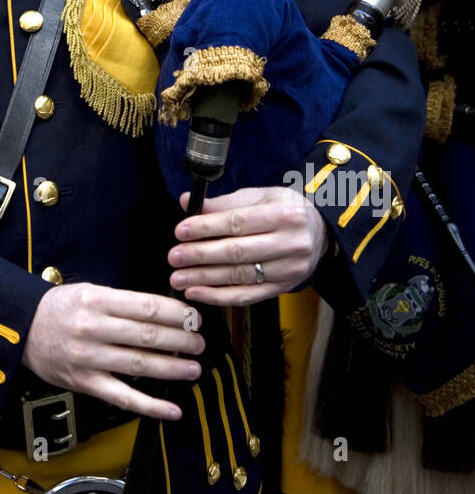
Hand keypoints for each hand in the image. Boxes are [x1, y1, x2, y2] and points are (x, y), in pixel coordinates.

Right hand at [23, 283, 204, 421]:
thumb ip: (123, 302)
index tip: (194, 318)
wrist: (21, 327)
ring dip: (172, 369)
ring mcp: (89, 358)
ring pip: (140, 365)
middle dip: (181, 340)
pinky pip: (123, 397)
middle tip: (200, 343)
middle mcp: (93, 328)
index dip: (176, 314)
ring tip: (193, 369)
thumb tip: (164, 313)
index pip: (147, 307)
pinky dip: (150, 406)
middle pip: (147, 335)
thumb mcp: (89, 291)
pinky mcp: (85, 383)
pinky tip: (172, 410)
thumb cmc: (60, 308)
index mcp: (97, 300)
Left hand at [168, 186, 328, 305]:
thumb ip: (224, 202)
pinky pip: (247, 296)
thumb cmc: (284, 209)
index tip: (180, 232)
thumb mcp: (259, 196)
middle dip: (201, 256)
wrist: (320, 232)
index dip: (206, 228)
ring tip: (179, 278)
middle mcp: (290, 243)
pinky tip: (197, 293)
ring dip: (205, 279)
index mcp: (284, 214)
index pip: (238, 223)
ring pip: (240, 277)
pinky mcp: (284, 288)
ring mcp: (289, 269)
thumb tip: (188, 202)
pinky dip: (219, 296)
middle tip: (174, 257)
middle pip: (238, 252)